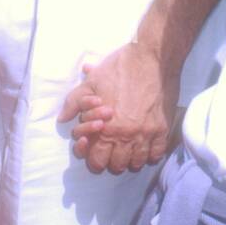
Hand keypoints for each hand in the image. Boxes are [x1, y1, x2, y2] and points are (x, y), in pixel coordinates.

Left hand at [58, 41, 177, 175]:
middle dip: (112, 161)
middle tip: (113, 150)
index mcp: (105, 127)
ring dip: (131, 159)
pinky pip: (156, 154)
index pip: (96, 161)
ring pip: (136, 163)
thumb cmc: (120, 68)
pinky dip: (150, 154)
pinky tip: (146, 146)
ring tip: (129, 149)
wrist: (151, 58)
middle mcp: (125, 136)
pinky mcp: (162, 129)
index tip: (98, 152)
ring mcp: (145, 134)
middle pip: (116, 166)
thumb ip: (74, 102)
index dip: (94, 159)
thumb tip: (62, 118)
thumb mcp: (91, 82)